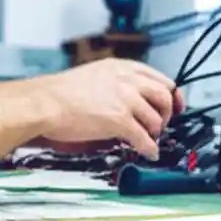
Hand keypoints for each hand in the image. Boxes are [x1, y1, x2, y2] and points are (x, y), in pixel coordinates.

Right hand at [30, 60, 185, 160]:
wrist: (45, 102)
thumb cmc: (60, 93)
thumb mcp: (94, 76)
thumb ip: (115, 83)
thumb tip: (128, 99)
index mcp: (121, 67)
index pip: (159, 78)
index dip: (172, 94)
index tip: (176, 104)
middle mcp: (127, 80)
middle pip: (165, 96)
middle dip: (168, 113)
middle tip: (163, 124)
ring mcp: (125, 100)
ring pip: (156, 119)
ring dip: (156, 132)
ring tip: (150, 139)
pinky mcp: (119, 120)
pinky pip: (144, 138)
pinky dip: (149, 147)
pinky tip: (148, 153)